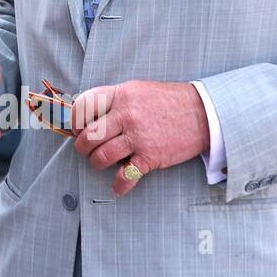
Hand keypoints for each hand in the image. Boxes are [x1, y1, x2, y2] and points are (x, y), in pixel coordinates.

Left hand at [70, 80, 210, 195]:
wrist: (202, 112)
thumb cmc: (167, 101)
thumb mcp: (137, 90)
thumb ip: (113, 100)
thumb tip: (88, 116)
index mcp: (120, 95)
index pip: (83, 107)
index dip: (74, 121)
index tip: (76, 129)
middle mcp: (126, 115)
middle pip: (89, 136)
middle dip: (82, 147)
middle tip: (86, 150)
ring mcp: (138, 137)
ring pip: (101, 156)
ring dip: (96, 163)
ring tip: (99, 163)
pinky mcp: (150, 156)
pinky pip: (125, 175)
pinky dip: (119, 185)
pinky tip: (117, 186)